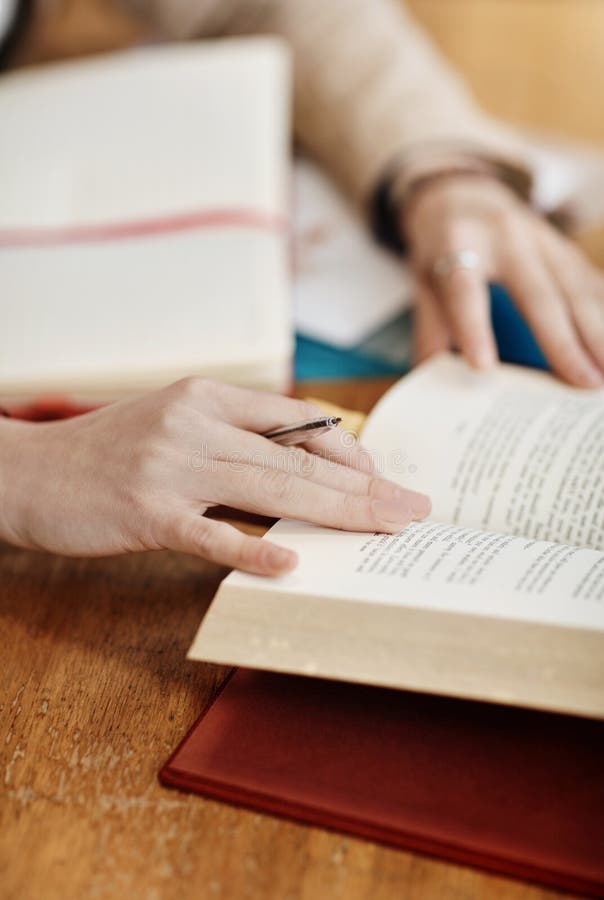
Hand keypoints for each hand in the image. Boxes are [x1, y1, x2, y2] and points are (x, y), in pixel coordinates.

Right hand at [0, 378, 430, 574]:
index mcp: (208, 396)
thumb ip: (232, 439)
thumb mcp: (174, 425)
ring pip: (269, 489)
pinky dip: (252, 550)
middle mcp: (195, 422)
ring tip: (385, 530)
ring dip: (335, 513)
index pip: (296, 422)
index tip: (383, 480)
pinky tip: (292, 564)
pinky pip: (210, 533)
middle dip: (364, 487)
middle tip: (414, 509)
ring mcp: (170, 466)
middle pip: (296, 458)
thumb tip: (300, 471)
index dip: (348, 453)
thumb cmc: (108, 453)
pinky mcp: (146, 512)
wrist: (26, 471)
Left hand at [403, 173, 603, 386]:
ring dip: (597, 332)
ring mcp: (541, 237)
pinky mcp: (563, 246)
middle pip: (537, 294)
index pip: (465, 289)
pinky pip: (590, 280)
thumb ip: (428, 327)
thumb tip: (430, 378)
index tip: (483, 367)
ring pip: (575, 287)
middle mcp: (504, 236)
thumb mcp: (421, 280)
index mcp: (457, 242)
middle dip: (563, 342)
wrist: (462, 193)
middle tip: (584, 384)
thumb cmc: (439, 247)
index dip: (473, 328)